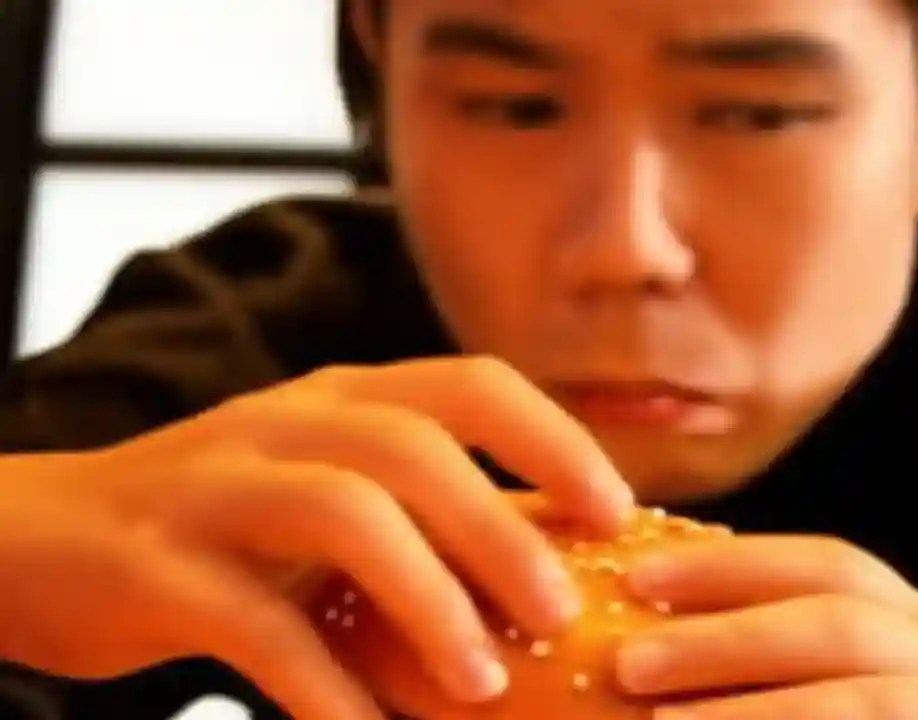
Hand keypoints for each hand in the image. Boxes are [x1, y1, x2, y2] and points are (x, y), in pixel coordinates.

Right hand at [0, 356, 634, 719]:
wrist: (42, 539)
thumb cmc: (227, 528)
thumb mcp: (327, 498)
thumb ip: (422, 518)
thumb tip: (553, 575)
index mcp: (343, 398)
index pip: (470, 384)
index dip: (553, 438)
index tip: (617, 510)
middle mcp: (284, 422)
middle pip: (412, 448)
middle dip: (500, 529)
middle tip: (563, 614)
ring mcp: (215, 485)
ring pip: (340, 514)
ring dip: (424, 599)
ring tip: (482, 683)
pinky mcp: (154, 565)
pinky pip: (252, 623)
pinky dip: (321, 685)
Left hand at [613, 534, 917, 719]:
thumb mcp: (903, 662)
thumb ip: (813, 639)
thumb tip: (681, 634)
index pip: (830, 569)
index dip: (732, 566)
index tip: (641, 573)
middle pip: (841, 625)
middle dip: (731, 636)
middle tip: (627, 659)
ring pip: (872, 704)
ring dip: (765, 714)